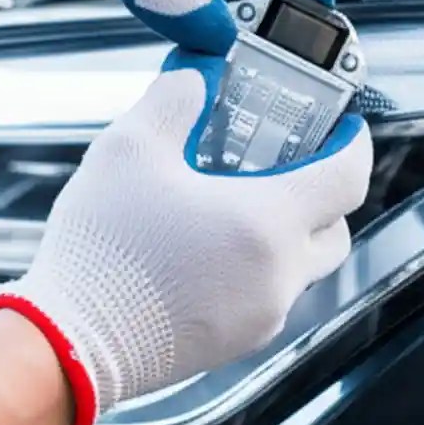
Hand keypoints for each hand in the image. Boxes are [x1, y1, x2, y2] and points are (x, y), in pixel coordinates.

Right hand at [0, 50, 371, 424]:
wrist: (70, 345)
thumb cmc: (104, 255)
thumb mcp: (129, 149)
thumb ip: (173, 101)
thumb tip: (195, 79)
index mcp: (268, 223)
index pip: (348, 177)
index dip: (353, 143)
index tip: (343, 127)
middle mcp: (279, 275)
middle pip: (334, 228)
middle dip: (321, 192)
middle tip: (287, 163)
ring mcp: (262, 315)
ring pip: (302, 266)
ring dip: (285, 232)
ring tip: (233, 203)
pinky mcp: (238, 342)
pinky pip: (269, 295)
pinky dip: (257, 266)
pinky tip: (206, 247)